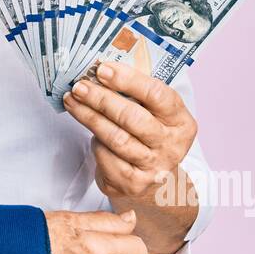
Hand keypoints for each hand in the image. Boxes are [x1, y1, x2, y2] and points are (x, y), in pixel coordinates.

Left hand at [62, 62, 197, 203]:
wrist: (152, 181)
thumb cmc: (148, 136)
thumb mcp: (153, 113)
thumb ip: (136, 92)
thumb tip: (102, 70)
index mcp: (181, 121)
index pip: (157, 94)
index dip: (128, 80)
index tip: (102, 70)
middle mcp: (172, 145)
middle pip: (133, 117)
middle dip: (102, 99)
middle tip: (80, 86)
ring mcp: (154, 167)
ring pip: (117, 138)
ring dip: (90, 117)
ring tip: (73, 102)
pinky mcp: (134, 183)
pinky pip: (108, 158)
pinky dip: (96, 143)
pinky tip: (89, 132)